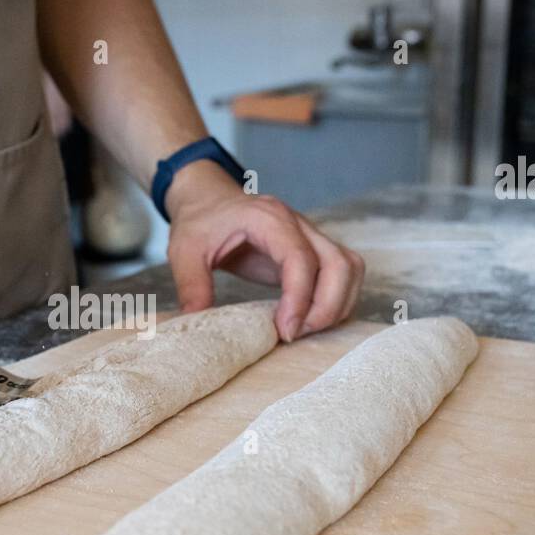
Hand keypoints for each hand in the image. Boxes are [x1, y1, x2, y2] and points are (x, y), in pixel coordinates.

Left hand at [164, 161, 363, 340]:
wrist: (209, 200)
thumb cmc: (200, 222)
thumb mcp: (184, 251)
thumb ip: (191, 285)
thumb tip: (198, 320)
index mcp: (269, 219)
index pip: (301, 258)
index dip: (300, 298)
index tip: (286, 331)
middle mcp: (298, 224)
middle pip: (340, 264)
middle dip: (326, 307)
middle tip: (295, 334)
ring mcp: (310, 235)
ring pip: (350, 268)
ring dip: (338, 304)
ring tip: (304, 328)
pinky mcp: (313, 250)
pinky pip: (344, 273)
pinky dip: (339, 299)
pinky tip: (311, 318)